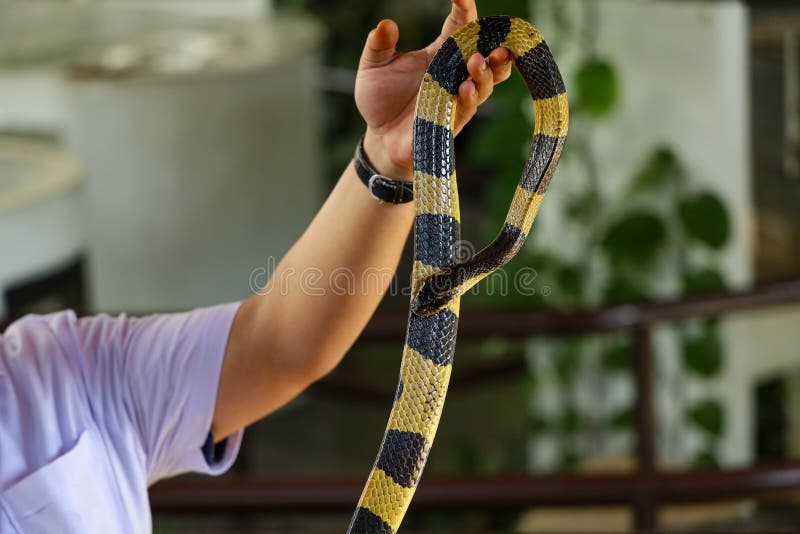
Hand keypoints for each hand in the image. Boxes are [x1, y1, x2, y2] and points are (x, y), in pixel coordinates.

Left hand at [355, 0, 512, 179]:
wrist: (379, 137)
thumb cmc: (380, 100)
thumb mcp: (373, 67)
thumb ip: (378, 45)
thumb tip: (385, 24)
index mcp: (440, 54)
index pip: (461, 25)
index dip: (465, 8)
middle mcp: (454, 75)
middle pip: (487, 58)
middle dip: (496, 49)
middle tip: (495, 42)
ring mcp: (455, 99)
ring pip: (484, 85)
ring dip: (485, 74)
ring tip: (478, 62)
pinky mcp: (450, 123)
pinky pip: (466, 110)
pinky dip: (468, 99)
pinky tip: (464, 89)